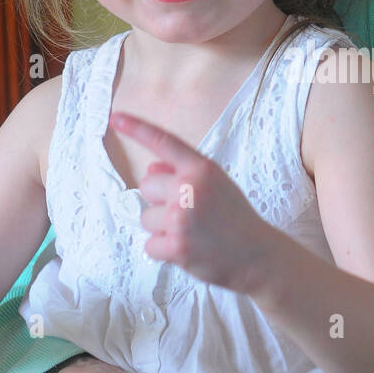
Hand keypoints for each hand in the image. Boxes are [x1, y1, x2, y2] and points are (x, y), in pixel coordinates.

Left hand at [108, 111, 276, 295]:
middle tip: (188, 213)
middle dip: (159, 200)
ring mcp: (180, 218)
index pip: (164, 142)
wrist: (258, 255)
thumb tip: (151, 169)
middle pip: (146, 185)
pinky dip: (164, 251)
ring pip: (146, 218)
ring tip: (191, 233)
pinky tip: (188, 249)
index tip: (115, 118)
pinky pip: (150, 244)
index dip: (136, 129)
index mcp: (202, 169)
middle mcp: (189, 188)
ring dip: (162, 228)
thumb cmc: (235, 218)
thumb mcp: (216, 185)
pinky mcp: (176, 246)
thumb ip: (184, 174)